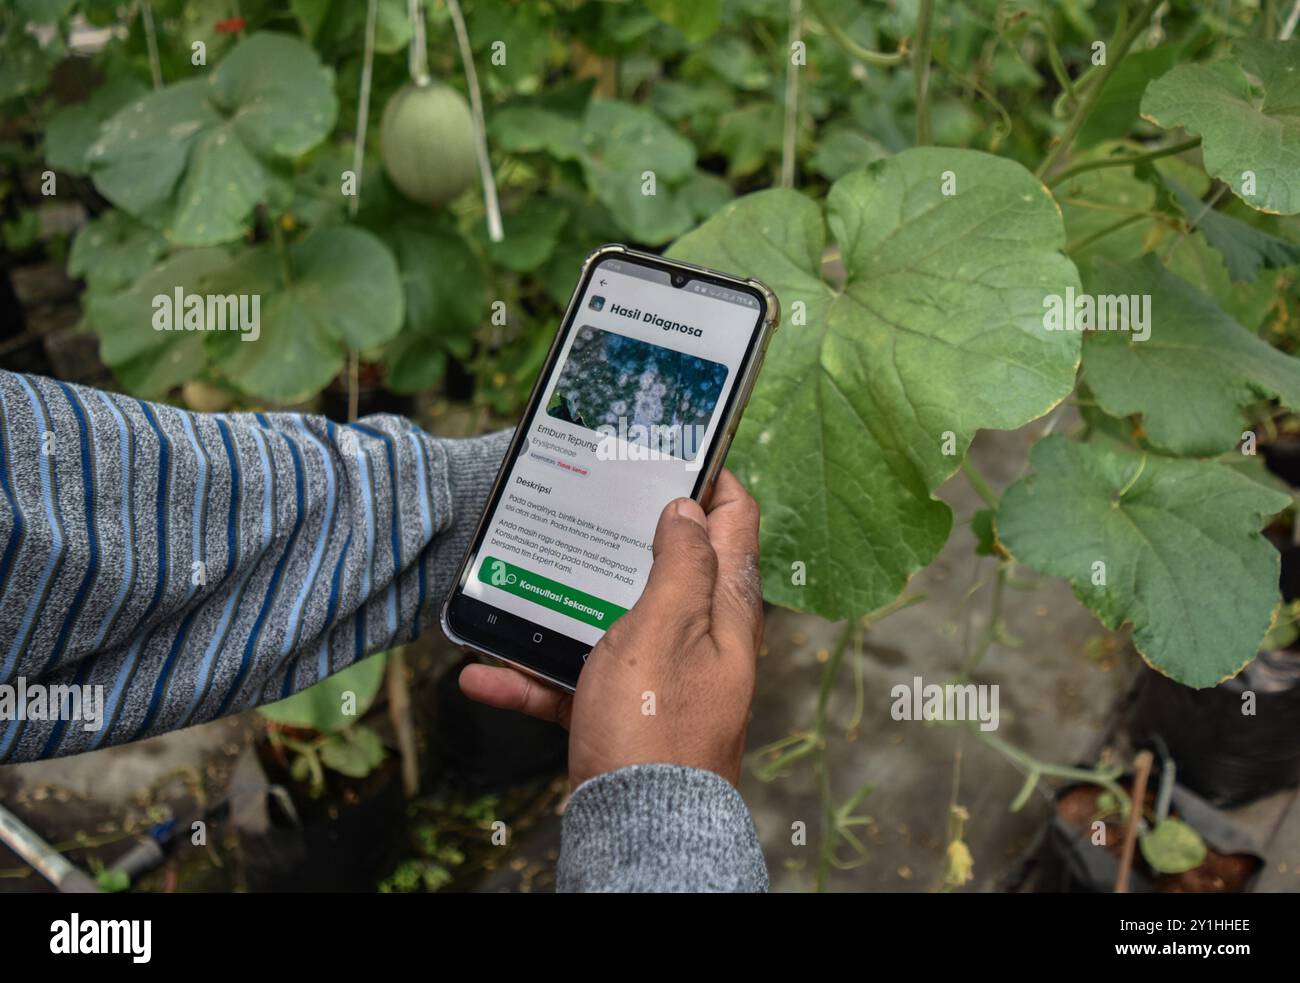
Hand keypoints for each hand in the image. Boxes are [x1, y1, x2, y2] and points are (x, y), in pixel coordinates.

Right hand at [459, 468, 762, 787]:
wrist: (637, 833)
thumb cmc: (656, 728)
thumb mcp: (667, 628)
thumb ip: (681, 563)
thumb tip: (691, 507)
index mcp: (723, 610)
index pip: (735, 522)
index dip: (712, 478)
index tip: (675, 448)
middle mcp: (697, 639)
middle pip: (665, 567)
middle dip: (623, 534)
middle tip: (586, 497)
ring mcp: (657, 678)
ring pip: (607, 622)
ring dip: (559, 606)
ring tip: (514, 580)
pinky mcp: (620, 714)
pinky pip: (572, 681)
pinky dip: (532, 675)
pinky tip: (482, 672)